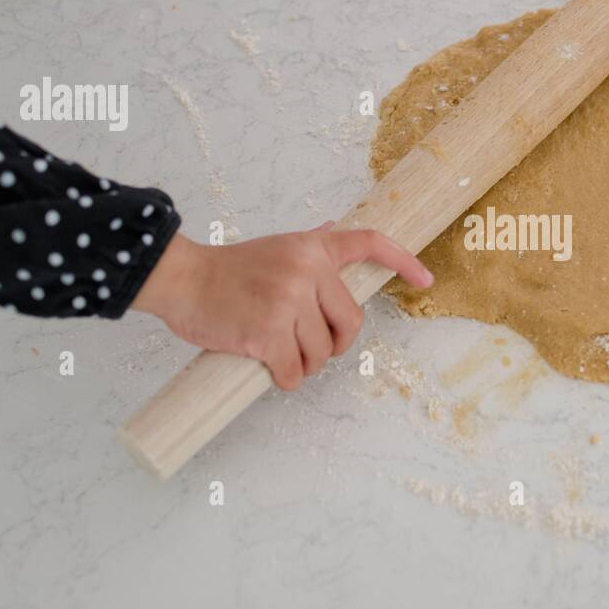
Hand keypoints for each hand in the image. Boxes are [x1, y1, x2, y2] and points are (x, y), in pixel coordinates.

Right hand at [132, 225, 432, 388]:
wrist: (182, 280)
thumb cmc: (227, 270)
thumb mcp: (276, 248)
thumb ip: (309, 247)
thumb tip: (334, 231)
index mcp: (312, 248)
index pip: (369, 243)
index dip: (403, 262)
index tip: (425, 279)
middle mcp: (307, 271)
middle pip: (350, 323)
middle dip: (335, 344)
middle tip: (309, 347)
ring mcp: (288, 302)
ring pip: (320, 353)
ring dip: (302, 363)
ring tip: (277, 351)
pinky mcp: (268, 333)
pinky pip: (294, 371)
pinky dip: (284, 378)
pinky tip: (267, 367)